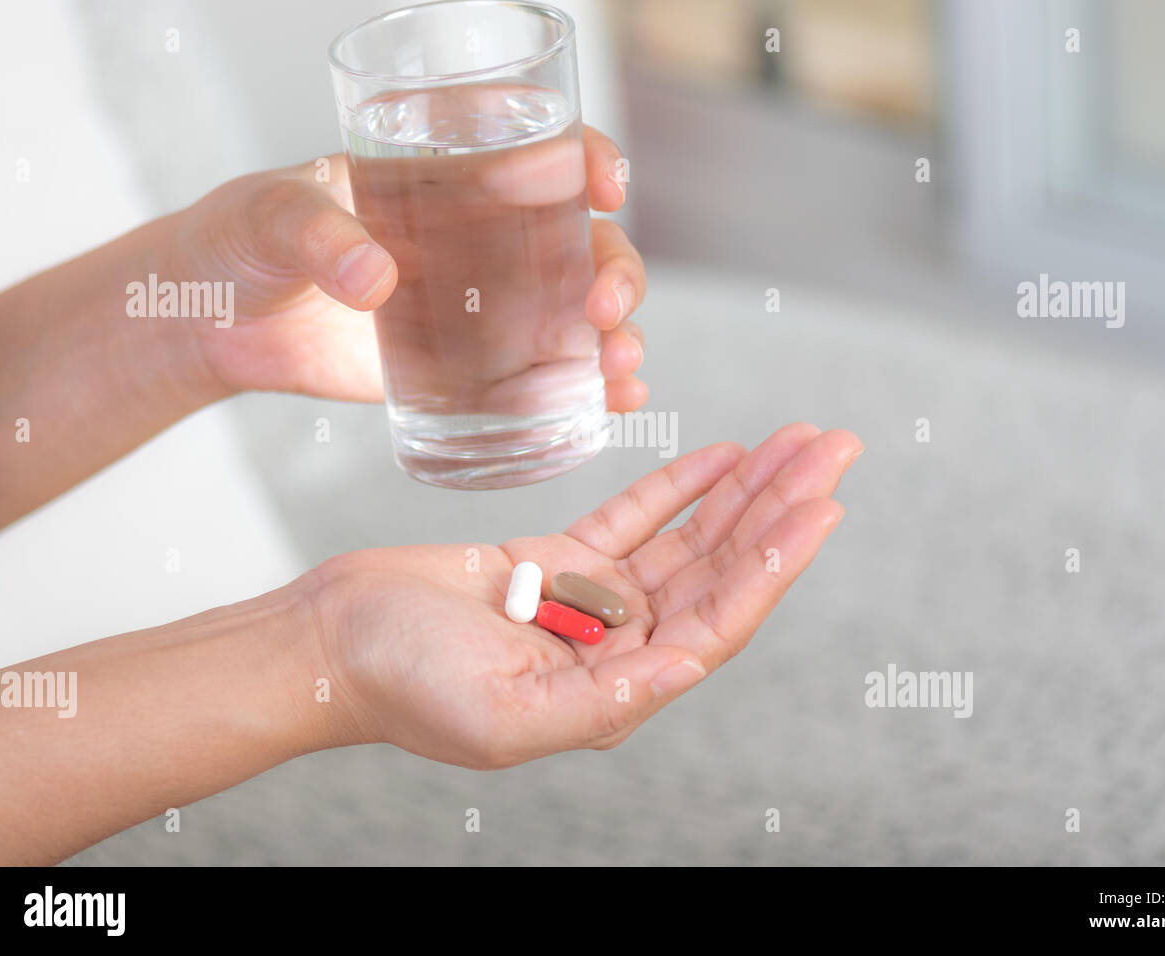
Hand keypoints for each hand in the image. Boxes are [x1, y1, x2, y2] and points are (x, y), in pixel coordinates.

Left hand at [166, 127, 647, 410]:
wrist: (212, 322)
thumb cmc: (240, 239)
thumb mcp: (271, 215)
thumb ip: (317, 234)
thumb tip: (375, 277)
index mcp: (445, 177)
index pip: (538, 152)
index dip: (587, 161)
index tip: (603, 188)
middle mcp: (479, 239)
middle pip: (580, 242)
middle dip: (614, 272)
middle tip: (601, 309)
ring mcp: (479, 308)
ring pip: (576, 314)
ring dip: (616, 339)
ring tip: (618, 373)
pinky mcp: (464, 370)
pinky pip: (540, 375)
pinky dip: (586, 391)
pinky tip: (612, 407)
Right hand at [308, 424, 862, 768]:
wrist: (330, 641)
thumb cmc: (400, 685)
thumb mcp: (504, 714)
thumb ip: (602, 702)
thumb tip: (687, 667)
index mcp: (616, 692)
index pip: (717, 621)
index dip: (773, 564)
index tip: (821, 507)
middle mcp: (618, 648)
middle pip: (719, 571)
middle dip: (780, 510)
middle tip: (834, 450)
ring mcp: (591, 602)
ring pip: (688, 540)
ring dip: (746, 491)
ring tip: (800, 441)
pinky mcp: (559, 562)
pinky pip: (635, 520)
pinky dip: (680, 487)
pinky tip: (727, 456)